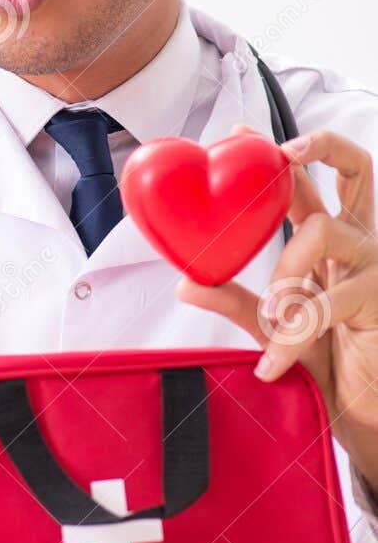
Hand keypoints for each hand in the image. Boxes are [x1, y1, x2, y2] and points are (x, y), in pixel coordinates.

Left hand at [175, 121, 377, 484]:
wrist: (362, 410)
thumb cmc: (327, 360)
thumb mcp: (273, 325)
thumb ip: (236, 301)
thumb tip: (183, 284)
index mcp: (328, 239)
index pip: (306, 182)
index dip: (279, 152)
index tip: (239, 131)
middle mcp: (355, 243)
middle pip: (356, 171)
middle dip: (321, 147)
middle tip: (283, 151)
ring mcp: (371, 268)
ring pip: (324, 231)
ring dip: (285, 268)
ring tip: (269, 313)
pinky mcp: (377, 302)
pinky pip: (326, 306)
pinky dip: (292, 336)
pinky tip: (272, 364)